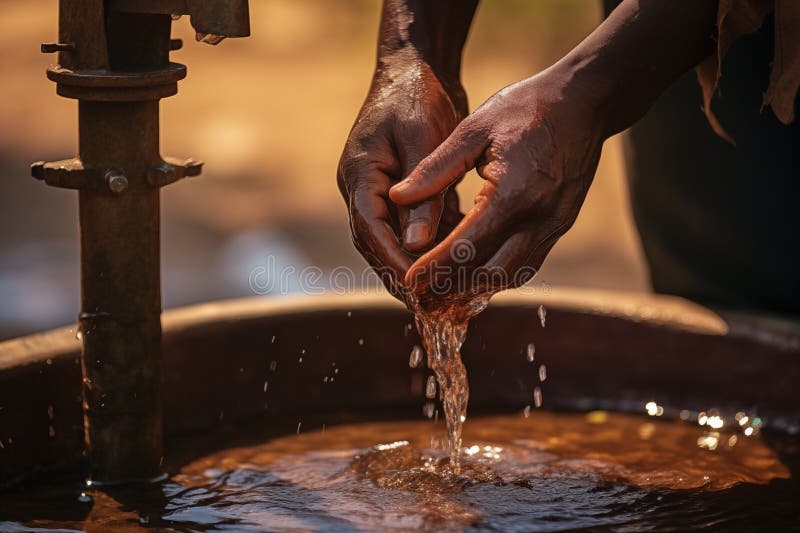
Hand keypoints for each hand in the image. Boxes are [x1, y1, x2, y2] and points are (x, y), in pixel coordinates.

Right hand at [337, 57, 466, 294]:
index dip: (392, 262)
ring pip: (388, 239)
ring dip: (409, 265)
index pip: (370, 230)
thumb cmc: (417, 98)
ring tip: (436, 295)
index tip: (416, 288)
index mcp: (359, 174)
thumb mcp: (422, 140)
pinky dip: (422, 245)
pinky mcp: (394, 190)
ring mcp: (375, 190)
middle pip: (374, 243)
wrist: (416, 69)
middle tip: (426, 305)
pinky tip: (445, 263)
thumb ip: (423, 194)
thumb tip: (418, 246)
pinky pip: (404, 226)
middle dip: (398, 274)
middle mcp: (361, 188)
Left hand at [389, 70, 604, 297]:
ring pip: (511, 275)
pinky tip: (473, 269)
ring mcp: (554, 226)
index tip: (409, 281)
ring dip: (476, 287)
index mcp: (513, 193)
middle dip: (453, 287)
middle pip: (490, 273)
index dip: (435, 268)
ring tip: (442, 287)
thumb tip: (398, 195)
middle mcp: (538, 218)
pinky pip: (526, 263)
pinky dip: (497, 273)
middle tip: (421, 292)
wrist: (584, 100)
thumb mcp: (474, 129)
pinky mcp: (560, 226)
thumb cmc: (526, 107)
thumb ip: (435, 167)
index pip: (467, 246)